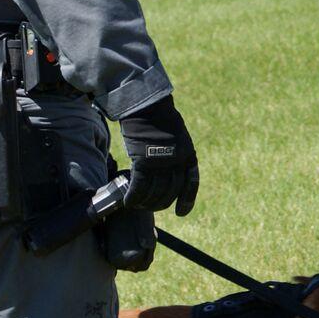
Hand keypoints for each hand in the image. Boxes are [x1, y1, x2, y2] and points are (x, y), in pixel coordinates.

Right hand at [119, 95, 198, 215]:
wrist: (146, 104)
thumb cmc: (158, 118)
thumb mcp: (176, 136)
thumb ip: (175, 153)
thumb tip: (169, 170)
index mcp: (188, 154)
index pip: (191, 182)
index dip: (187, 200)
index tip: (181, 213)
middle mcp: (178, 161)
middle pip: (171, 191)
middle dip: (160, 203)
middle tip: (149, 207)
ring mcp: (161, 162)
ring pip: (155, 192)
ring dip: (145, 203)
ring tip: (137, 205)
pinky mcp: (143, 162)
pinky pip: (139, 187)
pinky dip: (133, 197)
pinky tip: (128, 201)